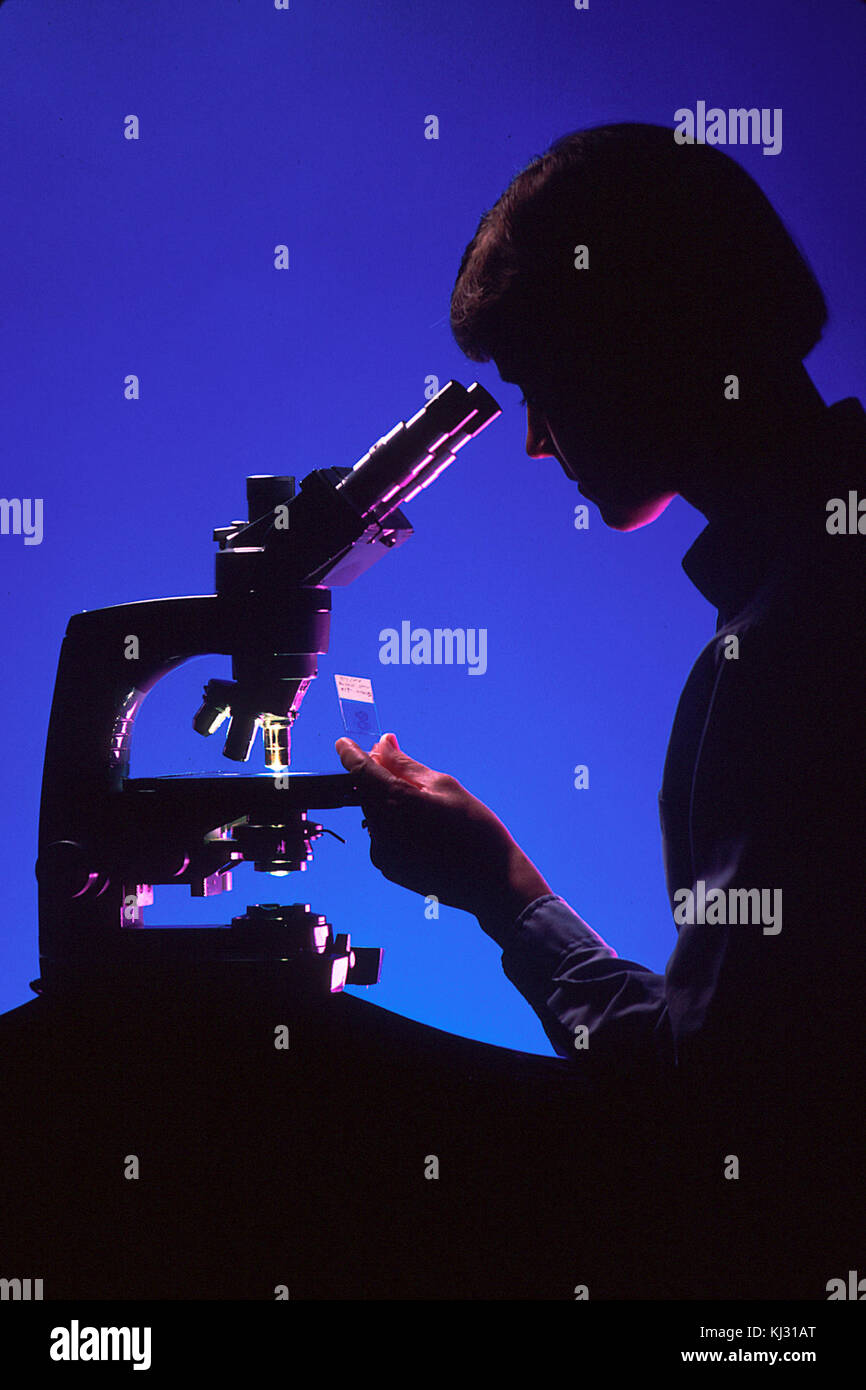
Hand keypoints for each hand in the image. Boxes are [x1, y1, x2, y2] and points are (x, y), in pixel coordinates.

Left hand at [335, 732, 550, 926]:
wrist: (491, 881)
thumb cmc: (475, 828)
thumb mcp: (443, 786)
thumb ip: (405, 765)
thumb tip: (382, 744)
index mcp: (396, 801)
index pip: (359, 770)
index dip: (349, 753)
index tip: (344, 743)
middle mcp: (382, 828)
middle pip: (366, 792)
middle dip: (376, 777)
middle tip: (398, 766)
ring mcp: (383, 852)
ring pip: (375, 815)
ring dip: (387, 803)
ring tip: (425, 808)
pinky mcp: (389, 869)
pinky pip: (383, 838)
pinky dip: (394, 827)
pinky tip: (424, 832)